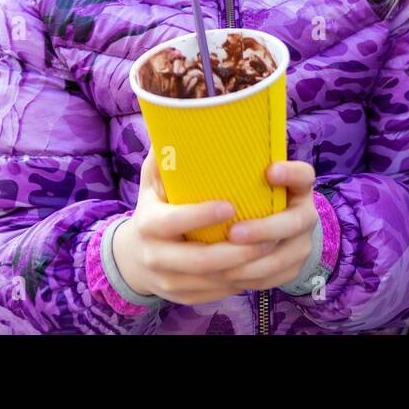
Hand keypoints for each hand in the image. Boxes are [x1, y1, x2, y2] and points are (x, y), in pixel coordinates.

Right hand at [112, 146, 274, 305]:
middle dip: (238, 251)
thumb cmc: (155, 207)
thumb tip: (182, 111)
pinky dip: (243, 281)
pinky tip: (264, 266)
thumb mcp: (154, 180)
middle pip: (200, 261)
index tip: (230, 205)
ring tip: (274, 249)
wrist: (134, 256)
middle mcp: (155, 257)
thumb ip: (167, 153)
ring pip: (213, 281)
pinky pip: (218, 293)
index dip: (201, 216)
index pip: (172, 222)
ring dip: (247, 268)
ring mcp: (169, 281)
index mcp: (148, 224)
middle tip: (269, 235)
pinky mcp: (184, 297)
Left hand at [221, 161, 318, 290]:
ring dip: (251, 263)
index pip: (304, 175)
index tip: (270, 170)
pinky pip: (273, 279)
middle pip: (294, 223)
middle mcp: (307, 214)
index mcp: (300, 187)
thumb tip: (201, 162)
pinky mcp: (294, 268)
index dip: (290, 173)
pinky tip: (225, 277)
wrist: (282, 233)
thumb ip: (242, 177)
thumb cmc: (258, 201)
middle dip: (263, 229)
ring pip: (281, 257)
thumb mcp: (256, 185)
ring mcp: (303, 244)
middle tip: (233, 233)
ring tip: (221, 264)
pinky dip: (248, 279)